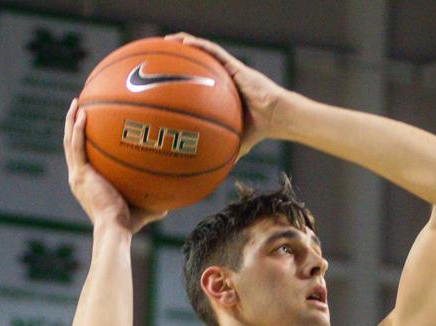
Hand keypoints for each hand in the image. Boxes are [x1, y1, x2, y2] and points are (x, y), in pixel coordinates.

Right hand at [63, 98, 165, 232]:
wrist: (115, 229)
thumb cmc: (128, 224)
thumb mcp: (143, 209)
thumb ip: (154, 204)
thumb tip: (171, 201)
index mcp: (87, 182)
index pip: (83, 156)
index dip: (83, 139)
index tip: (89, 124)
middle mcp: (78, 177)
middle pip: (72, 144)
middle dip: (73, 123)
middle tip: (79, 105)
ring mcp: (77, 175)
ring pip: (70, 141)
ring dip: (71, 120)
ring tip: (77, 102)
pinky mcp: (80, 174)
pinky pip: (76, 146)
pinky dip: (77, 130)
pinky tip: (82, 114)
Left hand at [165, 33, 291, 157]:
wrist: (276, 117)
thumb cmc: (260, 129)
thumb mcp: (236, 143)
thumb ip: (223, 153)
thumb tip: (213, 175)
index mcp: (222, 94)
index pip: (200, 82)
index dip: (183, 78)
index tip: (164, 79)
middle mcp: (223, 79)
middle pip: (198, 63)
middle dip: (179, 58)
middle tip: (159, 58)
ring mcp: (229, 70)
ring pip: (203, 51)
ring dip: (185, 44)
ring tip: (167, 41)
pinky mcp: (235, 65)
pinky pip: (213, 51)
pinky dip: (198, 44)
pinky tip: (184, 41)